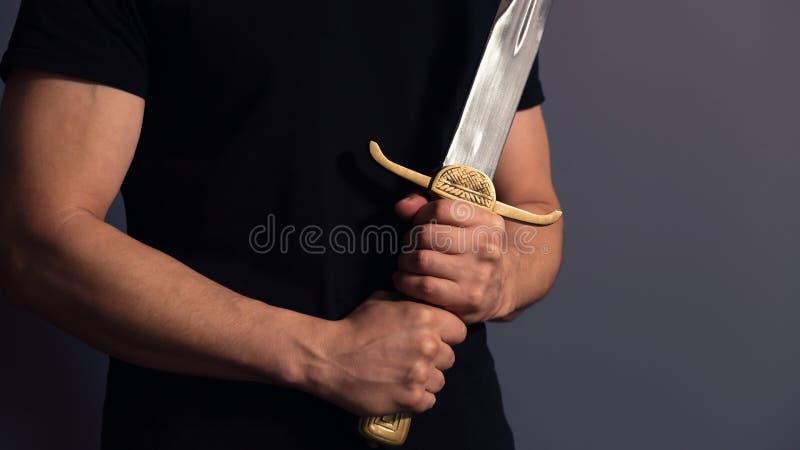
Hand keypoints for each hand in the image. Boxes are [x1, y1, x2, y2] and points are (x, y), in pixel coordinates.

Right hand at [310, 291, 465, 415]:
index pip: (459, 331)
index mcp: (426, 318)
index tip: (433, 338)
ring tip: (402, 374)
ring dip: (425, 379)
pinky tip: (399, 388)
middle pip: (450, 357)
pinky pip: (429, 401)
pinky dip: (416, 397)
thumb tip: (426, 305)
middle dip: (434, 358)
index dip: (446, 335)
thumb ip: (412, 302)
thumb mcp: (384, 300)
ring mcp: (421, 374)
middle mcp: (429, 346)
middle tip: (411, 357)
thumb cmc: (355, 326)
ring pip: (440, 380)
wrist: (330, 357)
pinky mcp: (411, 399)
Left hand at [393, 194, 519, 323]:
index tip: (419, 224)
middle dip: (409, 240)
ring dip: (405, 261)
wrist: (503, 289)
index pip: (441, 209)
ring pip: (421, 260)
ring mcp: (477, 274)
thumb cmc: (474, 252)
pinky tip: (405, 279)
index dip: (420, 215)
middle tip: (409, 247)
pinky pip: (423, 286)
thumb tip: (402, 207)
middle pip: (426, 234)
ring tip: (406, 263)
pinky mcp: (467, 298)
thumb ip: (430, 207)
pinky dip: (405, 281)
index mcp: (488, 223)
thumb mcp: (465, 224)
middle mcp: (485, 247)